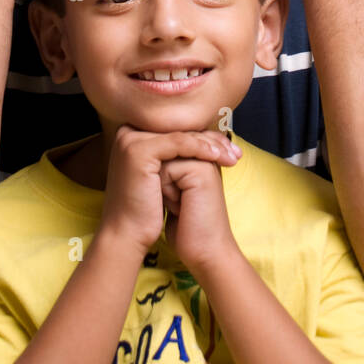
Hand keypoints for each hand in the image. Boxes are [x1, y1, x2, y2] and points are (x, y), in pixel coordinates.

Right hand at [101, 126, 239, 261]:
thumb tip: (207, 138)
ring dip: (211, 145)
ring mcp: (130, 139)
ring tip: (232, 158)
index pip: (176, 130)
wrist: (127, 234)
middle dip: (211, 141)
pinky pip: (177, 143)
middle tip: (235, 153)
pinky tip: (217, 158)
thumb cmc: (146, 209)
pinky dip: (200, 149)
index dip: (204, 138)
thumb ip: (176, 154)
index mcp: (132, 135)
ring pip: (181, 135)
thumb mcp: (164, 175)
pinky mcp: (137, 149)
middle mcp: (127, 132)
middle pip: (179, 130)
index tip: (230, 149)